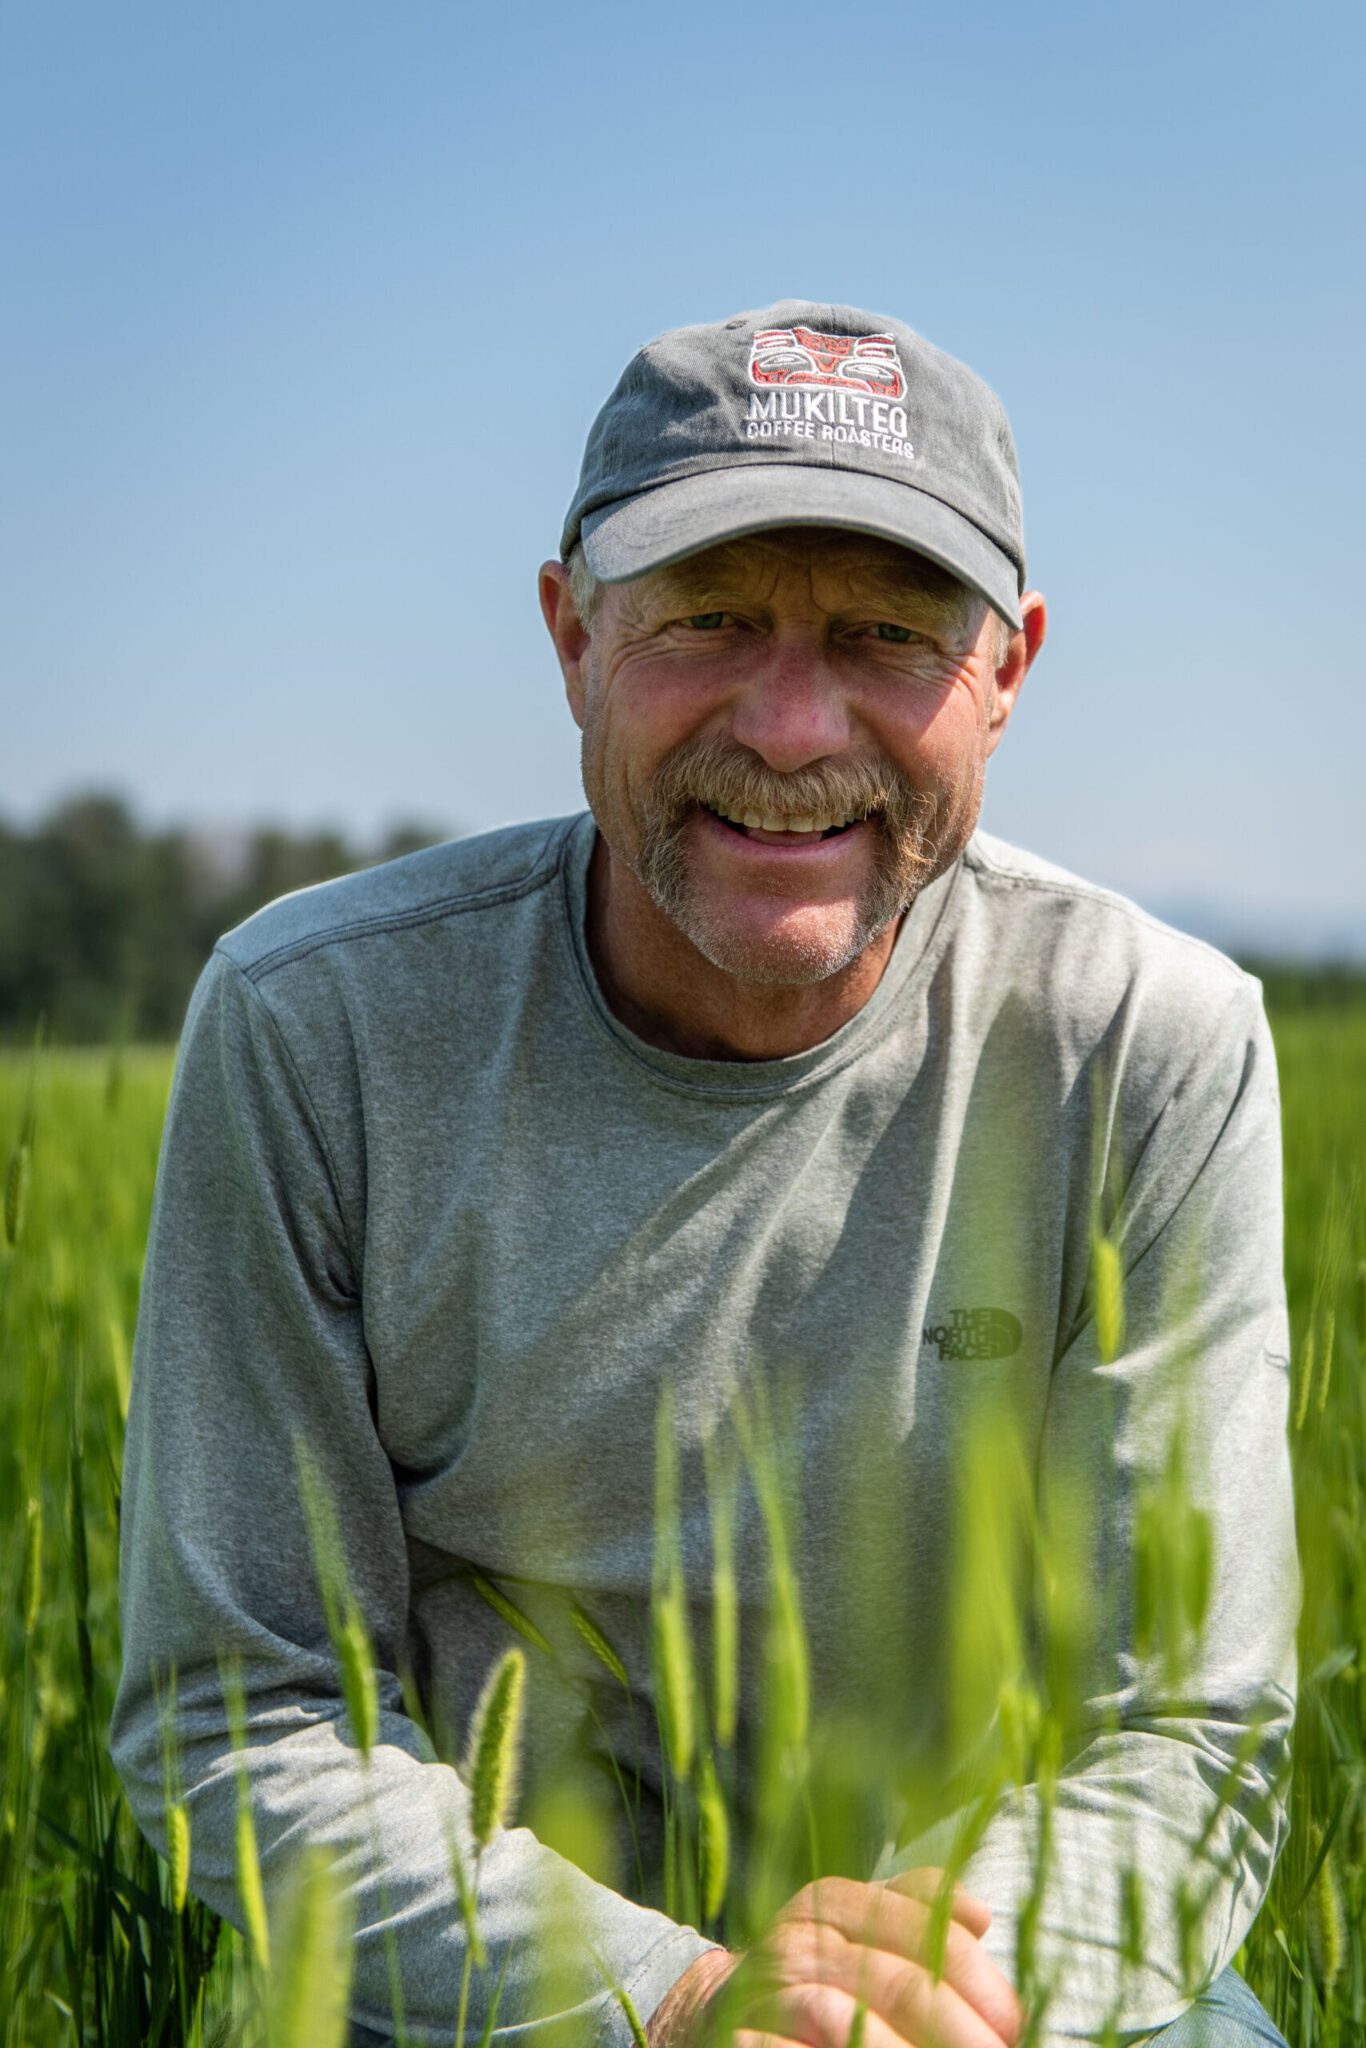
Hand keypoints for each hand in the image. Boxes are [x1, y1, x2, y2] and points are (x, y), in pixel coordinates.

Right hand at [646, 1870, 1021, 2047]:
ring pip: (838, 2014)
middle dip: (949, 2022)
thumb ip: (918, 1913)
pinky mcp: (740, 2037)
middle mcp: (800, 1939)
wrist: (710, 2010)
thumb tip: (981, 1915)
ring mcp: (765, 1992)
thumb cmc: (815, 1971)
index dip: (968, 1972)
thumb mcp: (859, 1927)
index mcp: (835, 1902)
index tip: (1011, 2018)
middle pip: (887, 1975)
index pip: (916, 1922)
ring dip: (892, 2047)